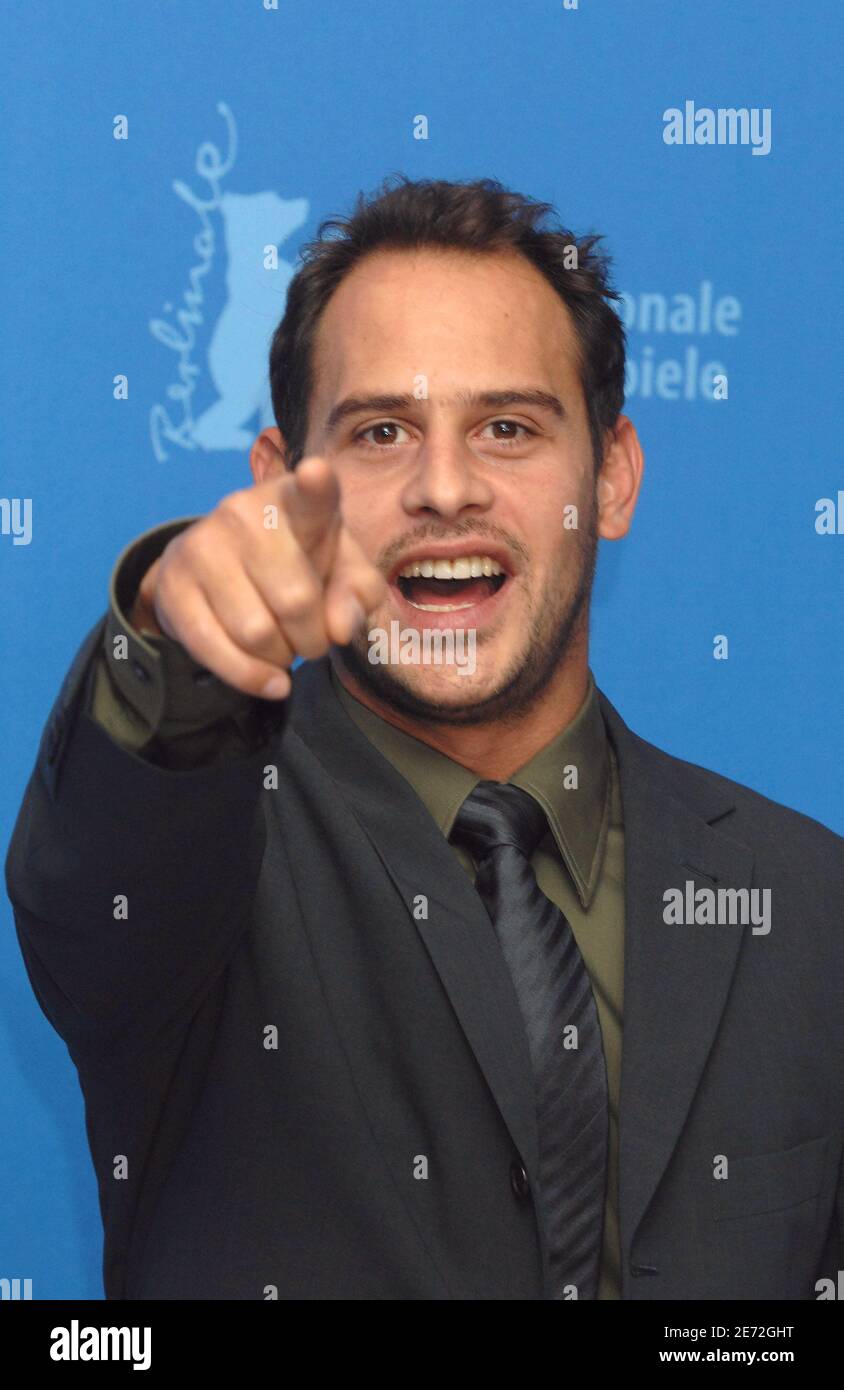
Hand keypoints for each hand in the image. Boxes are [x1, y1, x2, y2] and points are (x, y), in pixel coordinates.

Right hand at [130, 458, 385, 698]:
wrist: (217, 570)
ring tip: (283, 646)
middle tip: (311, 639)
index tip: (317, 474)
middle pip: (295, 601)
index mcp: (296, 500)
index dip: (316, 485)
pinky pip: (215, 649)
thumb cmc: (297, 565)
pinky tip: (271, 680)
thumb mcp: (341, 571)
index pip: (311, 493)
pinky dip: (251, 677)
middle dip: (313, 639)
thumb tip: (338, 628)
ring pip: (257, 632)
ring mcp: (202, 545)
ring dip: (282, 658)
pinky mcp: (173, 586)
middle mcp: (244, 512)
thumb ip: (359, 594)